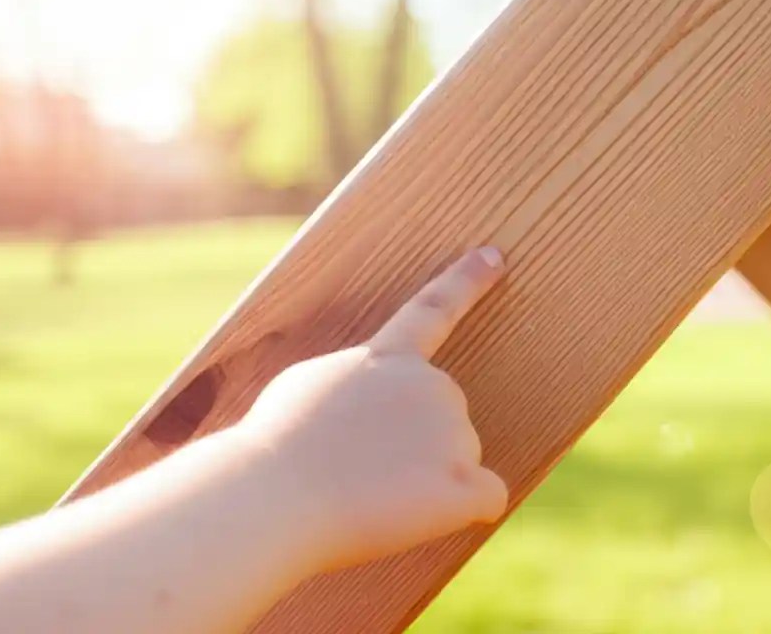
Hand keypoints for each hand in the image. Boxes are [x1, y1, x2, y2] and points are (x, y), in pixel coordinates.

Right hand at [239, 247, 509, 571]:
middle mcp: (431, 385)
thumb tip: (369, 415)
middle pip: (442, 420)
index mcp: (387, 358)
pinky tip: (417, 514)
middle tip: (356, 469)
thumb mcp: (305, 390)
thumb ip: (353, 388)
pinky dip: (461, 510)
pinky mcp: (463, 481)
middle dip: (412, 446)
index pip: (434, 309)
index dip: (467, 281)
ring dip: (423, 484)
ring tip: (364, 492)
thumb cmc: (274, 448)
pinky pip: (486, 499)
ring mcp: (453, 432)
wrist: (274, 492)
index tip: (496, 256)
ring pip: (457, 464)